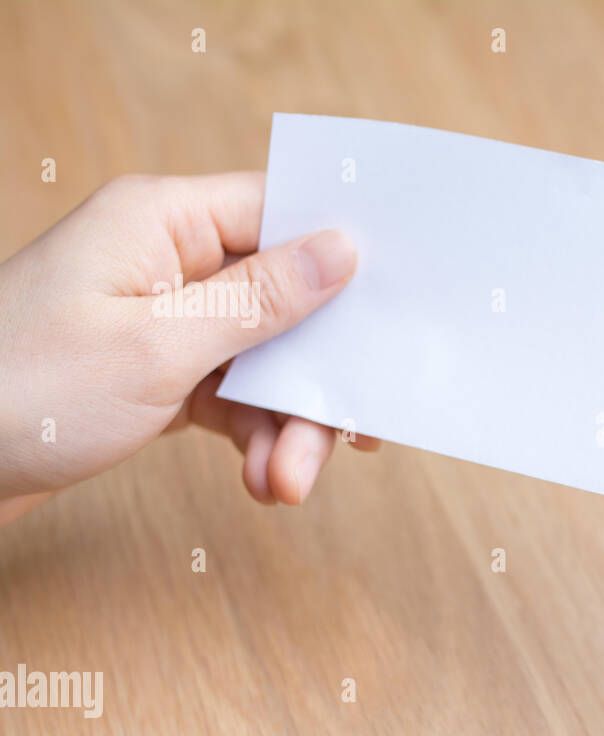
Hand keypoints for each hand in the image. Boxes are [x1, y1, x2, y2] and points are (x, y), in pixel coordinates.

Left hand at [0, 172, 377, 524]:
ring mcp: (163, 317)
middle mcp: (167, 260)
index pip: (279, 211)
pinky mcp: (158, 370)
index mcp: (161, 222)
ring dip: (286, 424)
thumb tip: (342, 248)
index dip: (342, 255)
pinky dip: (253, 436)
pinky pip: (233, 393)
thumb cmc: (23, 393)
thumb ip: (260, 299)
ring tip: (287, 484)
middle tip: (345, 439)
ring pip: (265, 358)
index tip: (394, 304)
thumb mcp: (158, 347)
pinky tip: (261, 479)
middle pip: (284, 301)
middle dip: (313, 378)